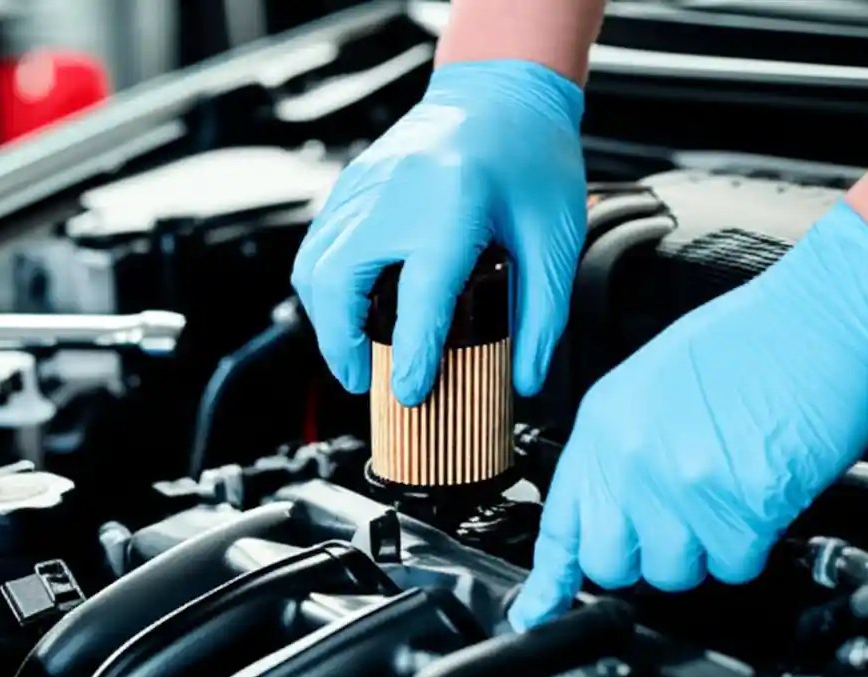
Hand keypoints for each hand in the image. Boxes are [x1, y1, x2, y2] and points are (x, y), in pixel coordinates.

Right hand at [291, 60, 586, 404]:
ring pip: (314, 265)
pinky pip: (318, 243)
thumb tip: (525, 376)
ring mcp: (366, 185)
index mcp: (451, 205)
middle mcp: (396, 192)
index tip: (408, 393)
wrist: (502, 91)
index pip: (418, 298)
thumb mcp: (553, 237)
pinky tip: (348, 308)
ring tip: (352, 353)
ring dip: (325, 319)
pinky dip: (323, 285)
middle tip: (363, 379)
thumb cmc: (531, 155)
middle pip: (338, 282)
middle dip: (341, 344)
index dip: (409, 355)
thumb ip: (543, 313)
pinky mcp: (352, 183)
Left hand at [508, 201, 867, 629]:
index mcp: (605, 421)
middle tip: (683, 520)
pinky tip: (762, 492)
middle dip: (646, 554)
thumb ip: (627, 445)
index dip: (551, 575)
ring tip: (732, 487)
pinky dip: (753, 544)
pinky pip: (733, 565)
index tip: (538, 610)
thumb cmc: (757, 337)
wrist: (826, 313)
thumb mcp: (657, 380)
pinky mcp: (737, 508)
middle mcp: (630, 457)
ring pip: (674, 571)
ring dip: (705, 547)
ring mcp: (679, 486)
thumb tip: (620, 501)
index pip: (562, 519)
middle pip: (610, 562)